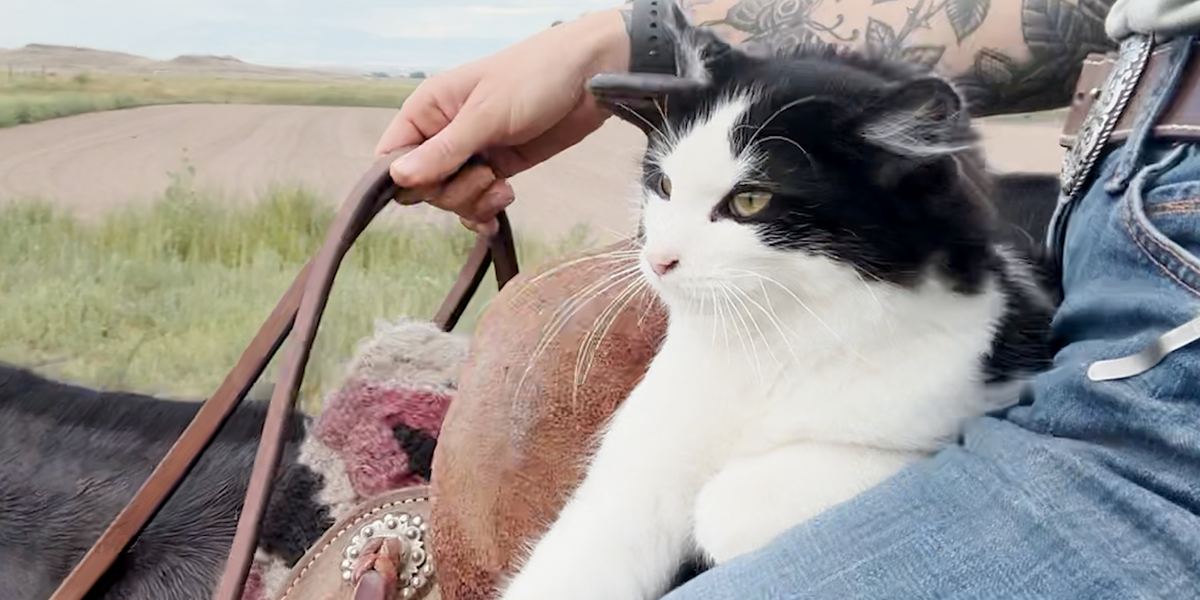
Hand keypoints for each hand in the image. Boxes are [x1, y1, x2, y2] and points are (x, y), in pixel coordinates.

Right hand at [376, 8, 630, 232]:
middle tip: (486, 174)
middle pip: (423, 184)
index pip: (393, 154)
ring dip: (475, 202)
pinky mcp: (500, 166)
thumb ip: (444, 151)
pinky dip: (485, 210)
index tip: (436, 183)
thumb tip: (398, 178)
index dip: (407, 178)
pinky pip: (477, 200)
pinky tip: (500, 211)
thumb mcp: (487, 115)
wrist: (592, 78)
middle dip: (453, 191)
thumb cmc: (535, 77)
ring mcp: (473, 151)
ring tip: (504, 188)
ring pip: (451, 197)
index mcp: (430, 108)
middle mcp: (445, 131)